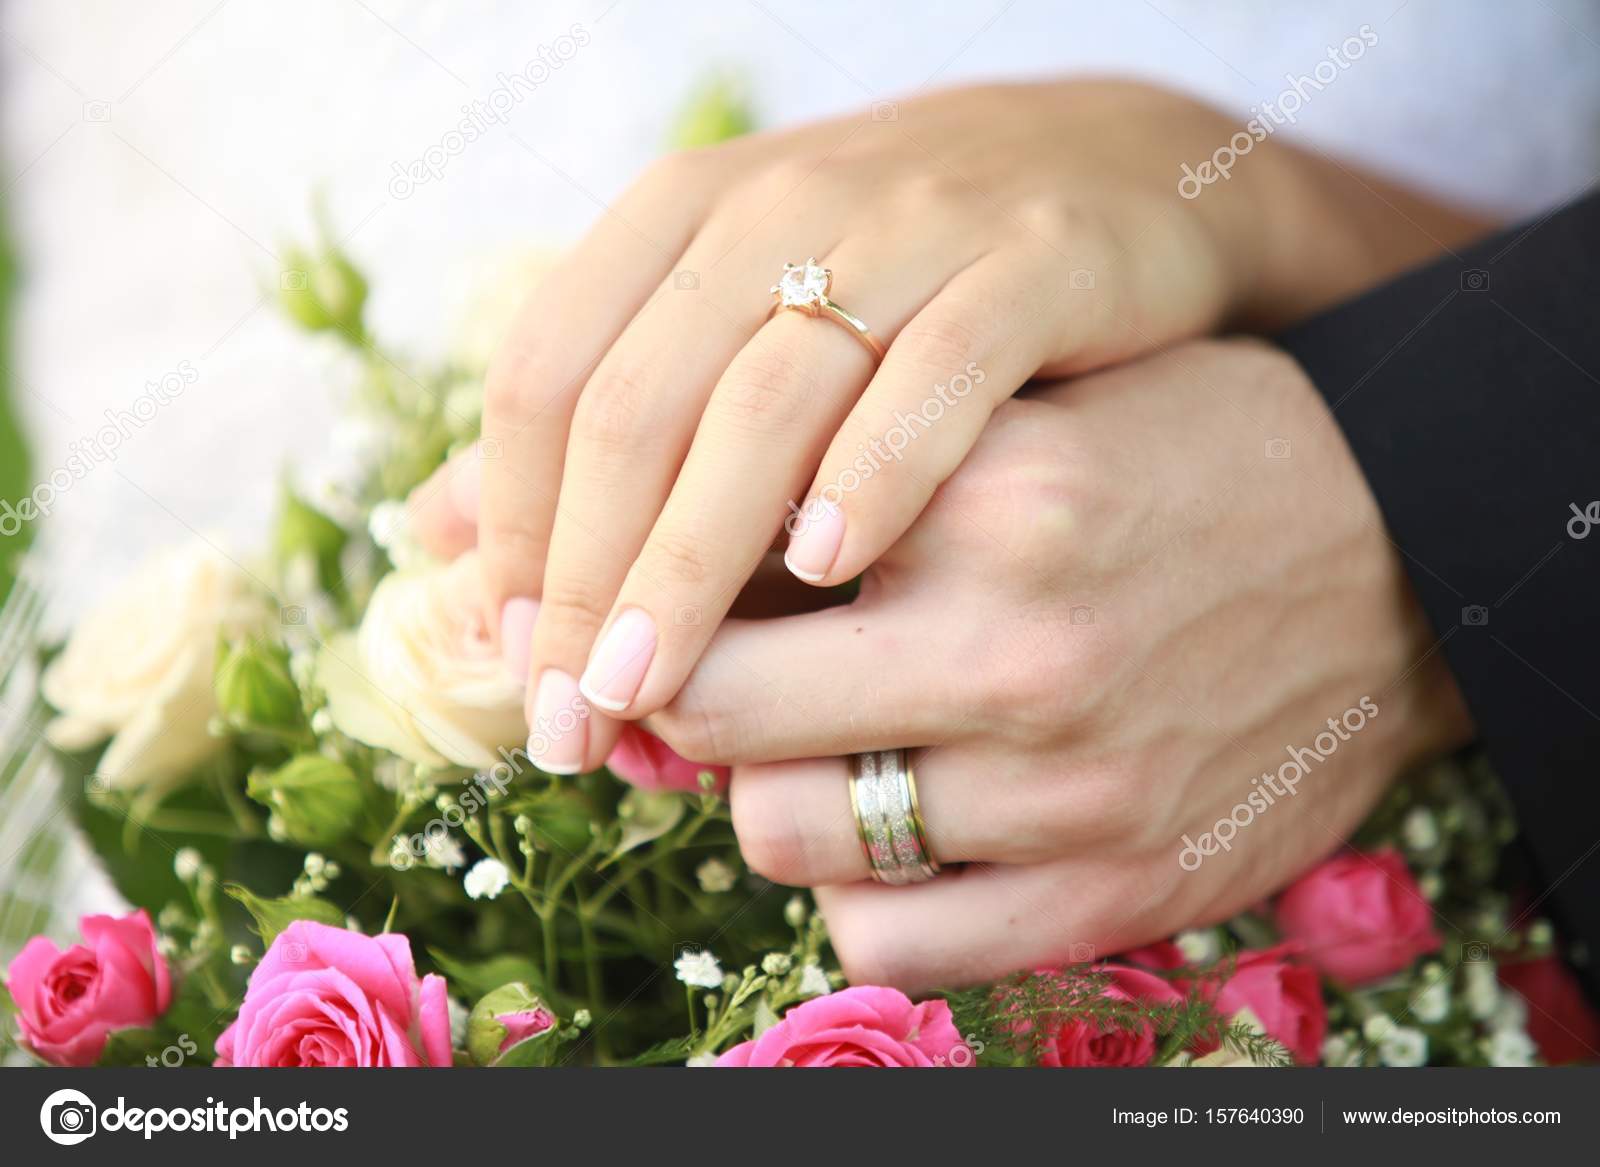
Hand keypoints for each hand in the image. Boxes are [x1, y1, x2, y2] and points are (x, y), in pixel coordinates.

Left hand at [476, 78, 1484, 774]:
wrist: (1104, 174)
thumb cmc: (897, 280)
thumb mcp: (734, 316)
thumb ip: (600, 415)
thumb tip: (436, 537)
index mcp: (682, 217)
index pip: (545, 374)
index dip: (513, 526)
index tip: (516, 660)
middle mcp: (776, 208)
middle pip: (632, 402)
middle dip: (584, 575)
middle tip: (572, 715)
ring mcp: (907, 232)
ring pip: (763, 400)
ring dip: (694, 556)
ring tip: (656, 687)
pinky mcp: (1029, 267)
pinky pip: (938, 374)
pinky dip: (873, 470)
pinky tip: (830, 571)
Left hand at [623, 338, 1471, 990]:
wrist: (1399, 552)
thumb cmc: (1193, 458)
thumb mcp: (1040, 400)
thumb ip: (875, 447)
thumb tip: (681, 525)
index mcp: (990, 489)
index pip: (718, 551)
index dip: (661, 571)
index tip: (652, 585)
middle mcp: (1019, 642)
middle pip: (714, 705)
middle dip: (681, 690)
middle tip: (702, 672)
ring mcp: (1067, 784)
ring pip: (781, 832)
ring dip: (766, 795)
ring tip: (811, 751)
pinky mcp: (1114, 886)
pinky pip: (891, 938)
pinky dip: (858, 895)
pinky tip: (893, 833)